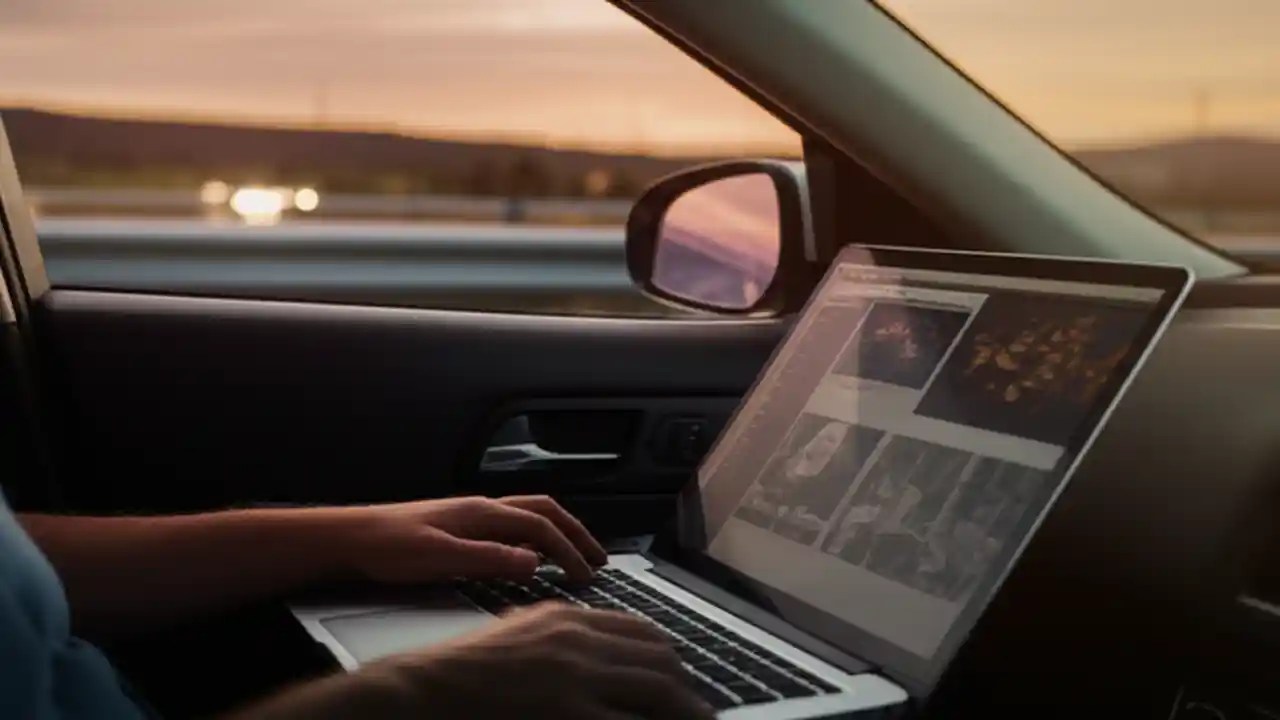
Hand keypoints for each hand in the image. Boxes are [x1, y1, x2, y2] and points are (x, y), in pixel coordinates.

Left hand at [334, 495, 607, 583]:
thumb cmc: (388, 545)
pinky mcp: (459, 526)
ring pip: (528, 514)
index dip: (568, 549)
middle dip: (575, 532)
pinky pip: (511, 523)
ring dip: (557, 530)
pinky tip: (530, 552)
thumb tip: (533, 561)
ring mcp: (470, 514)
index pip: (540, 526)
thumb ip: (489, 558)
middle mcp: (481, 508)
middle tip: (598, 557)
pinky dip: (534, 534)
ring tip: (574, 551)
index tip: (586, 574)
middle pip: (542, 511)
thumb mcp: (440, 557)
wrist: (351, 537)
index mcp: (481, 513)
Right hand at [384, 603, 713, 719]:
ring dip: (684, 711)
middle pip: (660, 659)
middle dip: (684, 689)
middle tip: (695, 712)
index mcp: (568, 618)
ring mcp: (576, 677)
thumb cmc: (463, 670)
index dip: (669, 658)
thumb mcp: (519, 633)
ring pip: (659, 690)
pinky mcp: (568, 712)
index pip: (642, 630)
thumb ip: (561, 636)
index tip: (679, 679)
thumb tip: (596, 654)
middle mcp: (579, 640)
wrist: (424, 689)